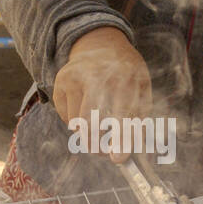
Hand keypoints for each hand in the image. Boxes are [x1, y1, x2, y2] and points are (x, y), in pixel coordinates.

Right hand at [52, 27, 152, 161]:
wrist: (101, 43)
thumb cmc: (126, 73)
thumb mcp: (141, 89)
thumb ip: (140, 120)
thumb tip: (133, 153)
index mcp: (125, 78)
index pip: (124, 116)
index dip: (122, 141)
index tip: (118, 159)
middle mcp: (98, 76)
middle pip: (91, 123)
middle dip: (97, 146)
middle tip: (103, 152)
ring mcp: (75, 78)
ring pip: (77, 123)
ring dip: (87, 135)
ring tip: (97, 127)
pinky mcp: (60, 82)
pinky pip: (66, 116)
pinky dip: (75, 122)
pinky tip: (85, 109)